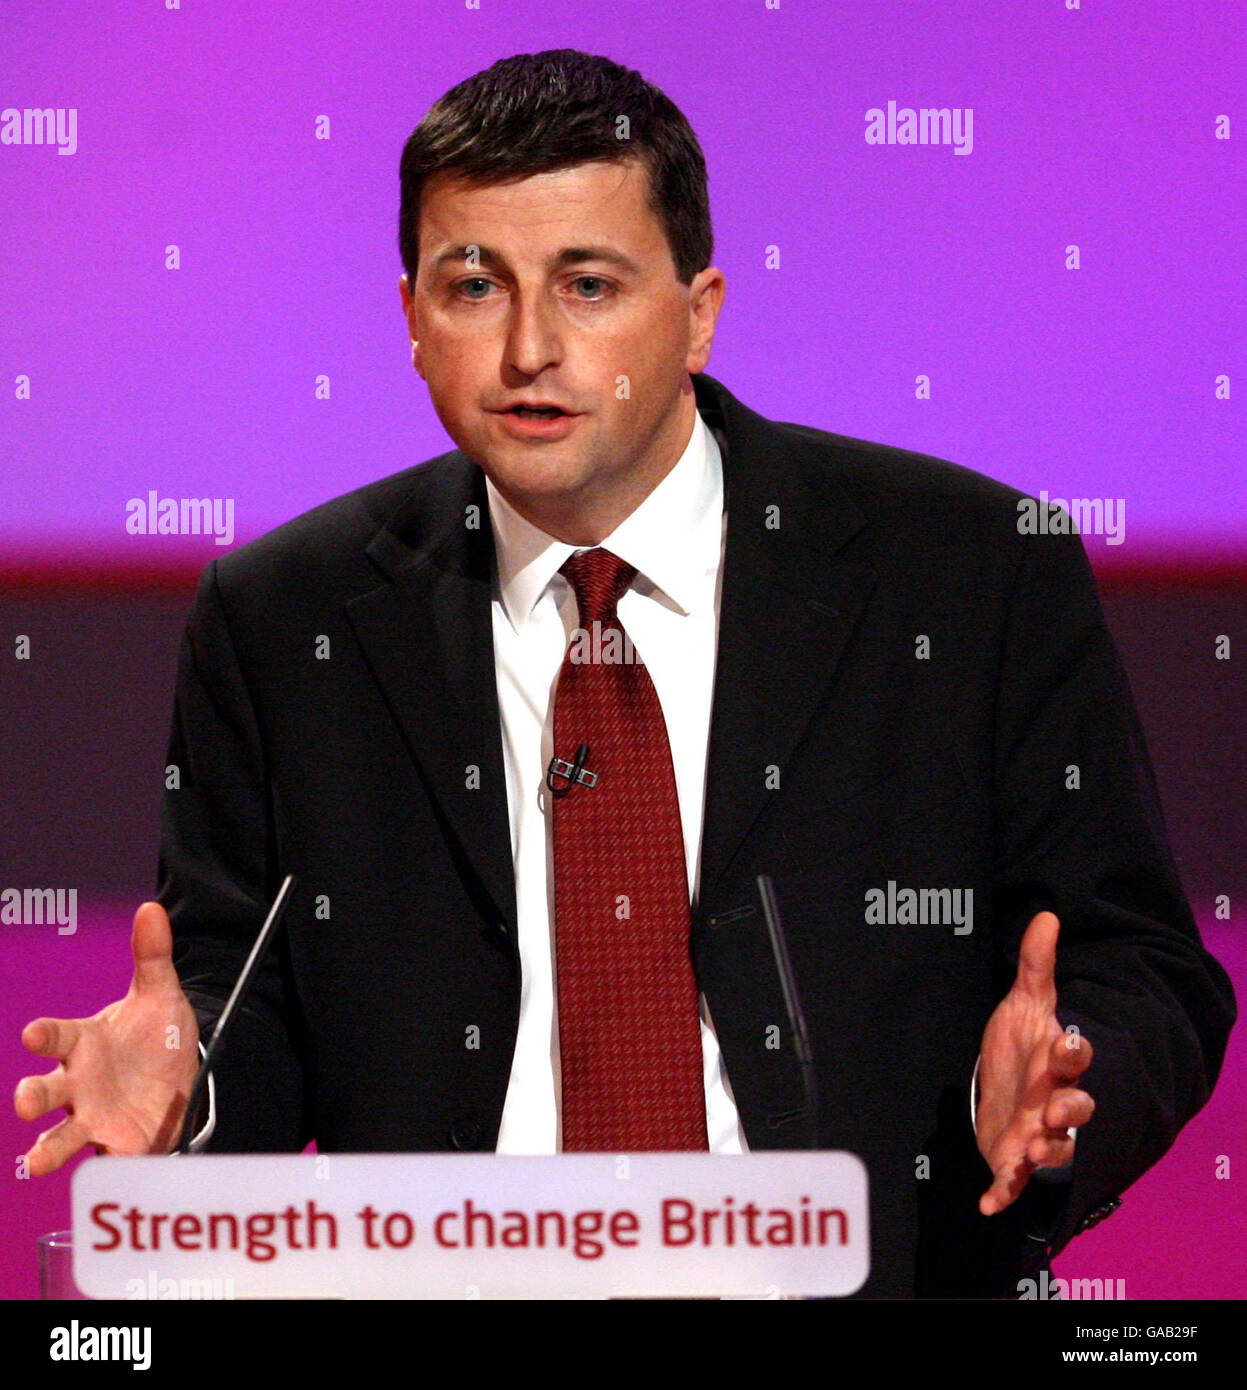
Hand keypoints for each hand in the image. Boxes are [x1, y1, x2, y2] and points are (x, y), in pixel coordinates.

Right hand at [14, 902, 200, 1174]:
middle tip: (25, 1101)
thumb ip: (152, 956)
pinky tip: (109, 1175)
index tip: (33, 1033)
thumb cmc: (152, 1034)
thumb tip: (151, 909)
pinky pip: (106, 1159)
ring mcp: (92, 1116)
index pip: (56, 1036)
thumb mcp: (159, 993)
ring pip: (60, 1135)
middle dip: (32, 1096)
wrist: (177, 1076)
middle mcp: (78, 1083)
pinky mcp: (114, 1143)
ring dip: (47, 1148)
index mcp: (83, 1043)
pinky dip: (107, 1166)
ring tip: (35, 1160)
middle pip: (45, 1091)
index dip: (43, 1035)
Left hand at [975, 910, 1094, 1215]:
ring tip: (1029, 1149)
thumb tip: (1046, 914)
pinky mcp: (1013, 1159)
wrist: (1002, 1089)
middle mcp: (1052, 1101)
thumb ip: (1034, 964)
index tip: (1067, 1041)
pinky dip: (1003, 1194)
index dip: (1074, 1052)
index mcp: (1056, 1062)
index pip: (1075, 1057)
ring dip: (1045, 1151)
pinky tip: (987, 1204)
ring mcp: (1036, 1133)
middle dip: (1069, 1109)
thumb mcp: (1023, 1003)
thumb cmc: (1021, 1047)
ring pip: (1054, 1148)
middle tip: (1054, 1106)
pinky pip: (1013, 1183)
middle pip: (1076, 1109)